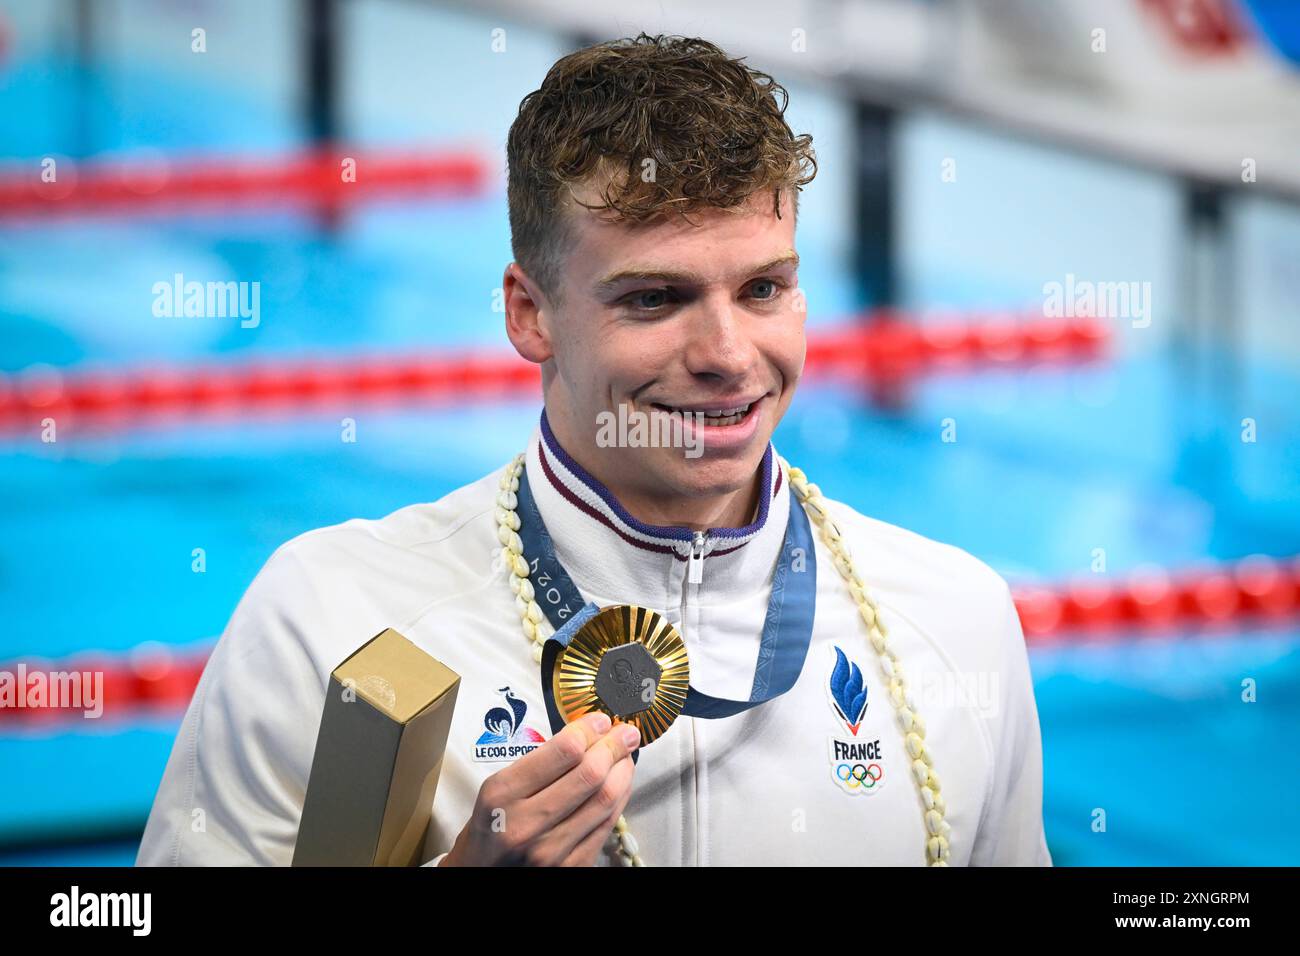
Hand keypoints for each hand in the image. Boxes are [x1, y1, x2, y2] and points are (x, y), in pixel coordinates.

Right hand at [439, 712, 639, 865]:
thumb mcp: (498, 788)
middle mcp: (526, 824)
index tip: (601, 720)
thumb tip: (585, 735)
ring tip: (625, 756)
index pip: (563, 752)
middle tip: (625, 733)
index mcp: (503, 795)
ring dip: (622, 771)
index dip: (590, 730)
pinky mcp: (570, 867)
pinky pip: (605, 825)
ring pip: (604, 800)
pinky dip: (619, 798)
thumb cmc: (490, 828)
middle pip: (589, 774)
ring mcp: (550, 851)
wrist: (479, 874)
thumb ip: (538, 763)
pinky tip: (619, 784)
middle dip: (614, 746)